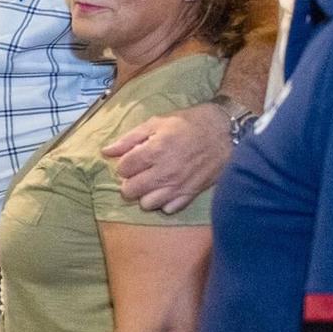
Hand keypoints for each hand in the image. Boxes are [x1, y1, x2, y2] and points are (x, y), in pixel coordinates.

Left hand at [102, 104, 231, 213]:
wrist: (226, 131)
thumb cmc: (189, 123)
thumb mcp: (157, 123)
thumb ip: (129, 139)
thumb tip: (106, 151)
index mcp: (154, 152)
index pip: (123, 169)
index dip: (124, 164)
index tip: (132, 159)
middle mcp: (165, 173)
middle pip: (130, 190)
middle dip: (129, 181)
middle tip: (138, 172)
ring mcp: (179, 186)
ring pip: (147, 204)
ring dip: (145, 194)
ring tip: (151, 183)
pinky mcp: (192, 194)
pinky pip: (169, 209)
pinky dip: (164, 202)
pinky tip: (167, 190)